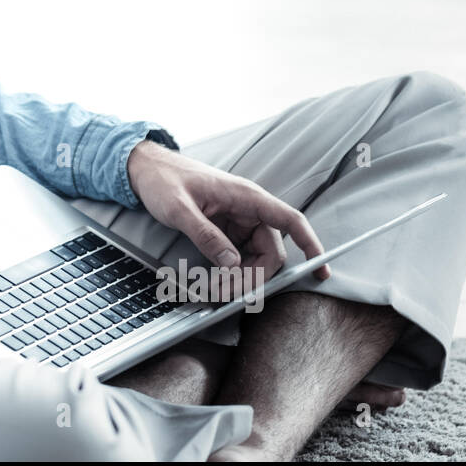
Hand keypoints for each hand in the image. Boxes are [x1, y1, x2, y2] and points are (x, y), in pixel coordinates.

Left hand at [126, 139, 328, 282]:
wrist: (146, 170)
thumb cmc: (163, 179)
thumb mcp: (179, 209)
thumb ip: (206, 235)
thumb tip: (232, 264)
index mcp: (246, 196)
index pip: (290, 220)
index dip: (310, 244)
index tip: (320, 270)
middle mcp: (248, 209)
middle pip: (271, 251)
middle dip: (254, 277)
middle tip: (226, 295)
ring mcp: (237, 221)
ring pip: (255, 258)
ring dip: (241, 279)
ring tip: (215, 291)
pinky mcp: (226, 230)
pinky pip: (239, 256)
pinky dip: (231, 273)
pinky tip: (215, 282)